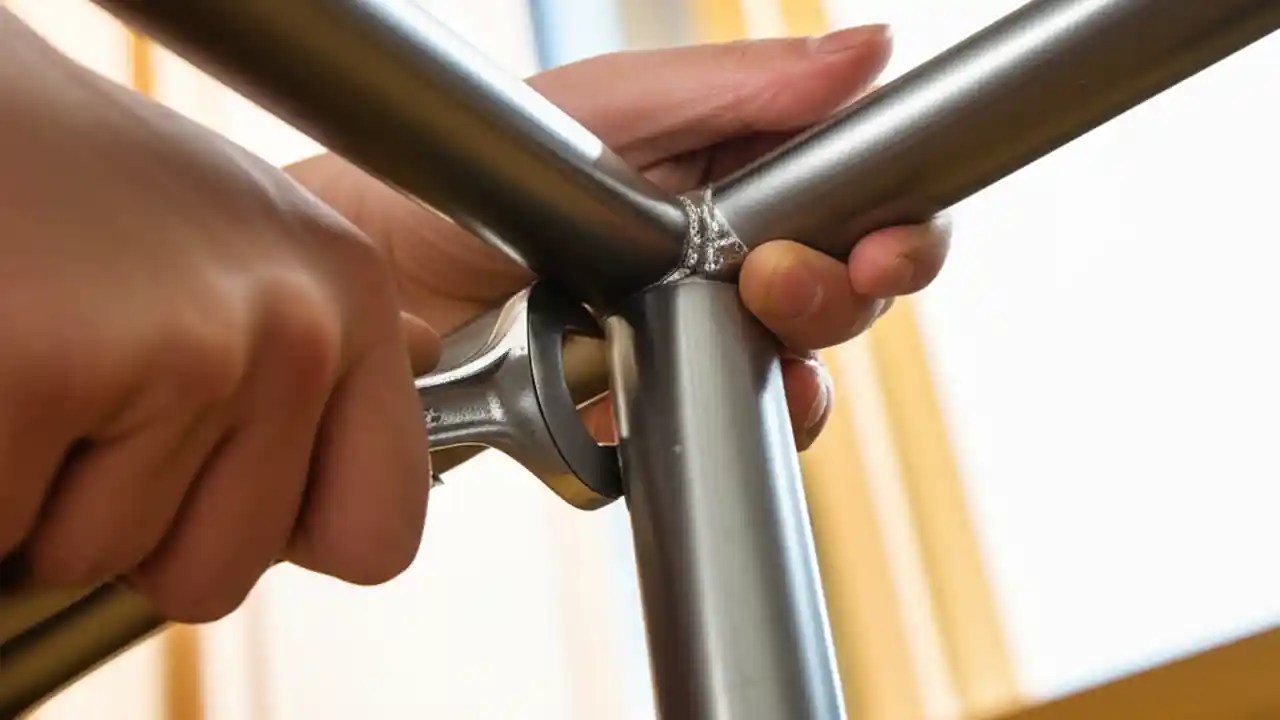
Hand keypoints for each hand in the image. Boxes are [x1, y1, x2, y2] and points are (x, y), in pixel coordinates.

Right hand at [0, 13, 435, 620]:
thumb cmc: (84, 177)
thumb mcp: (242, 236)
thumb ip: (316, 334)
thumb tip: (424, 355)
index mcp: (350, 298)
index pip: (379, 536)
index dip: (274, 540)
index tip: (212, 489)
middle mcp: (296, 329)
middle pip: (219, 576)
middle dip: (127, 524)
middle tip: (83, 394)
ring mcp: (188, 351)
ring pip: (100, 559)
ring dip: (39, 495)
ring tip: (35, 353)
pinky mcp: (53, 367)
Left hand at [288, 25, 949, 448]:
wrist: (374, 274)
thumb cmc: (471, 176)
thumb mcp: (606, 111)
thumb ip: (736, 88)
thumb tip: (869, 54)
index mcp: (729, 169)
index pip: (853, 196)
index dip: (890, 222)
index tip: (884, 243)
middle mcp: (721, 250)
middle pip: (844, 285)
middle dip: (842, 293)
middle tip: (780, 284)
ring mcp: (688, 328)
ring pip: (797, 362)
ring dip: (796, 364)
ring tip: (743, 333)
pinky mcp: (650, 398)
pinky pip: (723, 422)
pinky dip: (731, 420)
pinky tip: (711, 401)